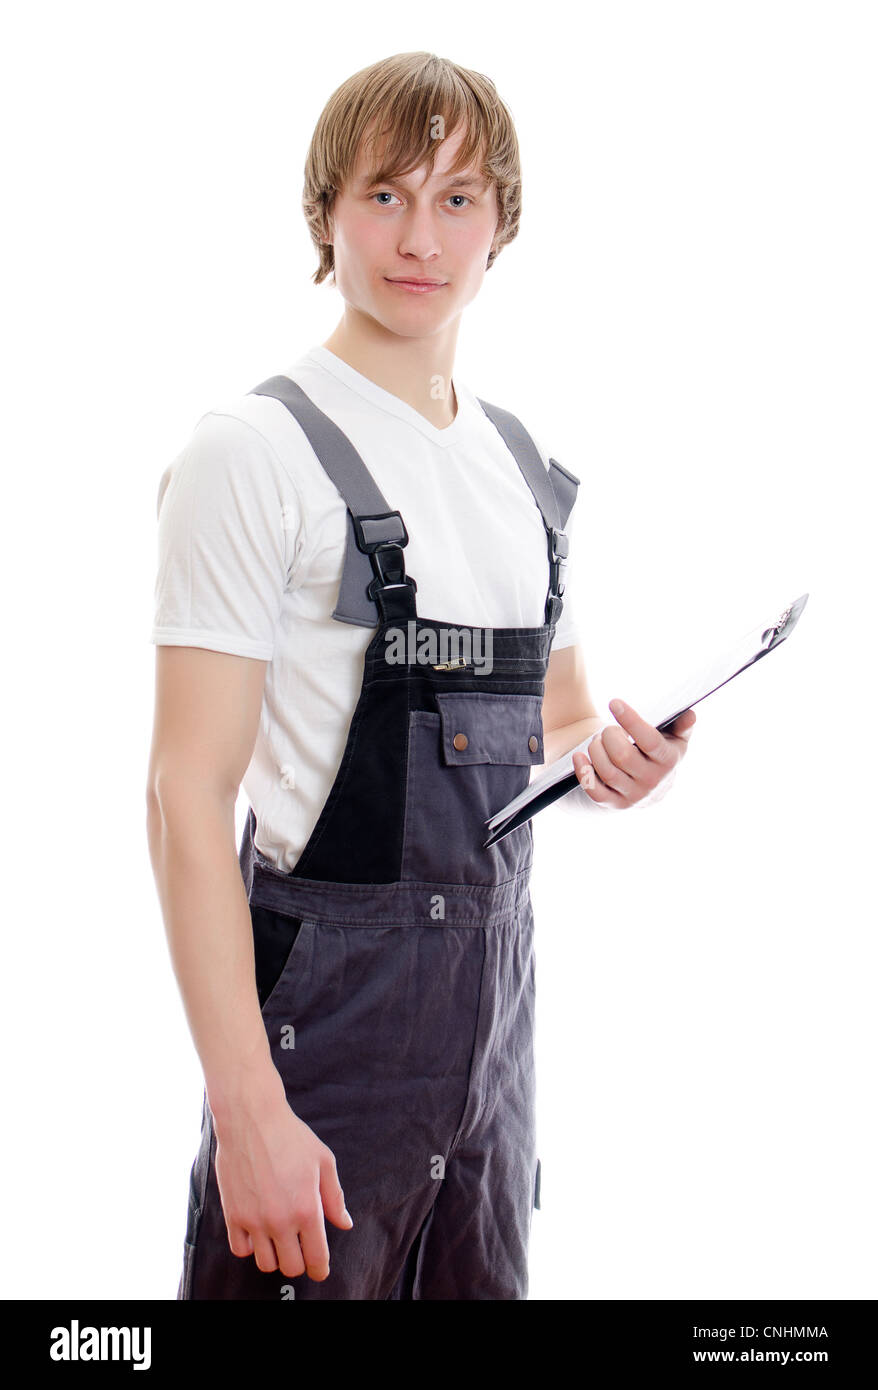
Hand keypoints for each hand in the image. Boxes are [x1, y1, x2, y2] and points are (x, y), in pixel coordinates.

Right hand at [214, 1090, 352, 1281]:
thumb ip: (334, 1197)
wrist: (251, 1119)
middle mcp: (280, 1220)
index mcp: (307, 1209)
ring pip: (265, 1264)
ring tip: (279, 1240)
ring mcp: (254, 1220)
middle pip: (291, 1267)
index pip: (316, 1258)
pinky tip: (258, 1231)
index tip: (319, 1269)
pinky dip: (250, 1247)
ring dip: (275, 1256)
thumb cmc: (291, 1136)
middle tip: (299, 1248)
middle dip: (299, 1262)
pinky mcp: (233, 1214)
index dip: (320, 1269)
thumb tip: (345, 1223)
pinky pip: (240, 1250)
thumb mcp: (323, 1161)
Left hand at [572, 699, 695, 808]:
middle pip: (622, 756)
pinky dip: (583, 772)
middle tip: (608, 729)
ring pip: (607, 771)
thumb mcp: (675, 739)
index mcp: (668, 760)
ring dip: (596, 750)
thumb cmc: (660, 754)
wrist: (655, 788)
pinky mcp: (616, 804)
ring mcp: (633, 794)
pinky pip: (595, 791)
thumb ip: (682, 726)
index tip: (614, 703)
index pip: (649, 740)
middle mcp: (652, 780)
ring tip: (597, 741)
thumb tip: (689, 714)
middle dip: (609, 736)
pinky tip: (579, 757)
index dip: (630, 720)